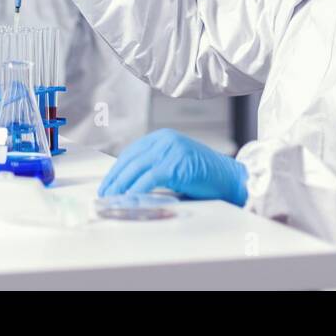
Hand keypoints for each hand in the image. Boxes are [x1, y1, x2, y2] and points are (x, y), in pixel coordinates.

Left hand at [98, 129, 248, 205]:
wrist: (231, 178)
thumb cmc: (206, 176)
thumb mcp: (176, 164)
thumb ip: (156, 167)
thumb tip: (130, 183)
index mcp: (163, 137)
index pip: (132, 152)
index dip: (117, 168)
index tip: (108, 182)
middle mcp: (165, 139)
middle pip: (130, 159)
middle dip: (114, 178)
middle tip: (104, 193)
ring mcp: (171, 150)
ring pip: (136, 168)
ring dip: (120, 185)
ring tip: (111, 198)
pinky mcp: (175, 164)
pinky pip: (148, 179)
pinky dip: (135, 190)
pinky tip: (128, 199)